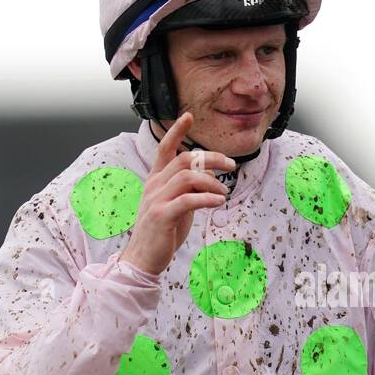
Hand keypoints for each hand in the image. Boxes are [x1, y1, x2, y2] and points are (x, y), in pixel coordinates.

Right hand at [120, 111, 234, 275]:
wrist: (143, 258)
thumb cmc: (162, 231)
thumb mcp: (177, 204)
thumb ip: (189, 188)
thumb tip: (209, 175)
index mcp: (156, 180)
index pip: (164, 148)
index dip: (177, 131)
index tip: (188, 116)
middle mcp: (154, 185)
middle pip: (184, 159)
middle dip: (211, 158)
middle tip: (231, 166)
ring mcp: (156, 200)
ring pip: (187, 177)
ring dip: (211, 182)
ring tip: (224, 193)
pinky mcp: (161, 216)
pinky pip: (188, 200)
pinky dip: (207, 198)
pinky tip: (219, 201)